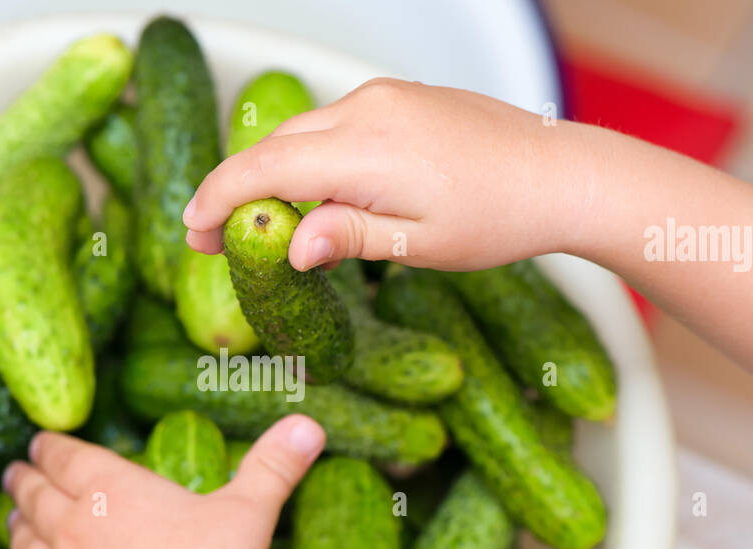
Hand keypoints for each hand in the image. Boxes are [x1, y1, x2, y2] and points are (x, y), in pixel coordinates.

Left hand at [3, 415, 325, 548]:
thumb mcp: (251, 508)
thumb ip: (273, 464)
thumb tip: (309, 425)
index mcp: (111, 490)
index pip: (66, 458)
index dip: (49, 448)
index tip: (38, 444)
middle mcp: (74, 531)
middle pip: (35, 499)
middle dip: (24, 484)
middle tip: (14, 476)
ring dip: (16, 536)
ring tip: (11, 526)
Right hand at [183, 78, 594, 271]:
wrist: (559, 174)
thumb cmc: (499, 215)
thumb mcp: (418, 244)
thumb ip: (346, 237)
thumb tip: (287, 246)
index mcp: (368, 150)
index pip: (265, 168)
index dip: (219, 199)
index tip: (193, 231)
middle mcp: (368, 110)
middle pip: (271, 145)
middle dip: (234, 189)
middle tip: (212, 239)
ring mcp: (382, 98)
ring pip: (299, 132)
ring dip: (269, 172)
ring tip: (257, 223)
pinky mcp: (395, 98)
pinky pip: (329, 124)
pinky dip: (304, 156)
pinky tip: (308, 193)